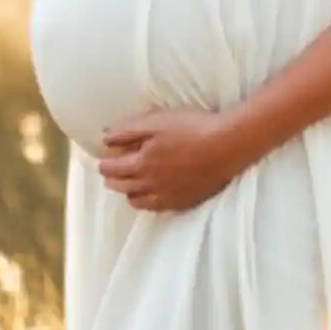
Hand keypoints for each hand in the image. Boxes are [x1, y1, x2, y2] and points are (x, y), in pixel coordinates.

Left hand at [97, 107, 258, 211]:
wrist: (228, 146)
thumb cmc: (192, 128)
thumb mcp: (156, 122)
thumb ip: (127, 131)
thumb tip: (105, 138)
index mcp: (140, 163)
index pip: (111, 169)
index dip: (104, 164)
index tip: (102, 159)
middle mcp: (150, 184)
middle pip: (121, 186)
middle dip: (112, 178)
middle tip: (110, 172)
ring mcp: (167, 196)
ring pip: (136, 200)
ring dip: (128, 192)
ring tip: (128, 184)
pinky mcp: (183, 201)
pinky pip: (156, 208)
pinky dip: (147, 202)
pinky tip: (150, 194)